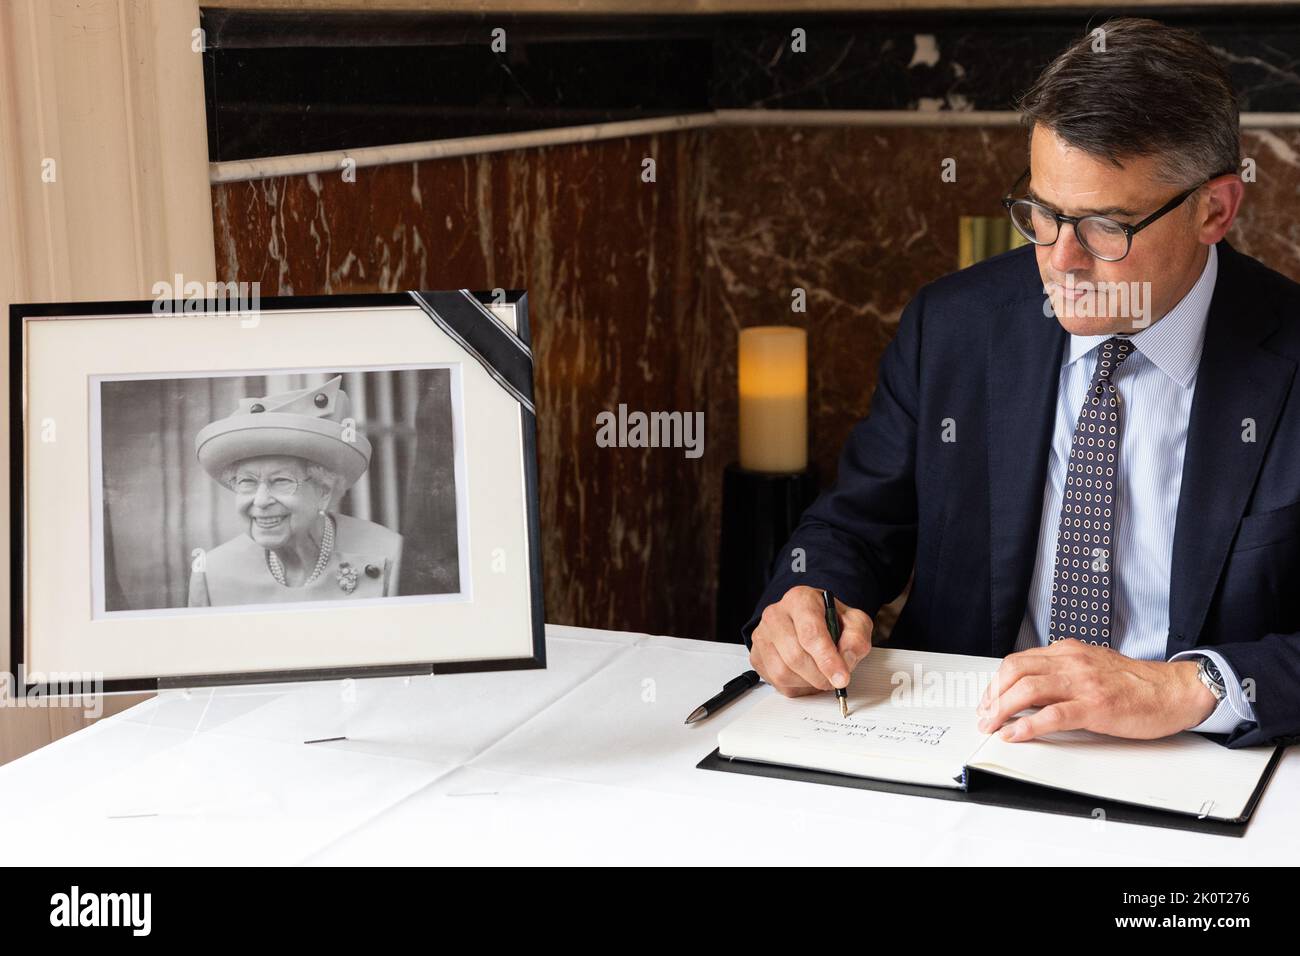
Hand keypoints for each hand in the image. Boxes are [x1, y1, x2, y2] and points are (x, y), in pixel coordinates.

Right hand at [749, 586, 873, 696]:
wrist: (808, 620)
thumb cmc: (829, 620)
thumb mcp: (854, 621)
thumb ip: (857, 636)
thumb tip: (846, 658)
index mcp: (800, 599)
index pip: (811, 633)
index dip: (827, 660)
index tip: (841, 678)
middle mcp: (775, 614)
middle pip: (795, 656)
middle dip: (820, 676)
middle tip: (835, 680)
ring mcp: (762, 635)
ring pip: (783, 672)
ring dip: (808, 683)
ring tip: (821, 675)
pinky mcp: (756, 655)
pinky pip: (776, 682)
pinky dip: (797, 686)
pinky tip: (806, 675)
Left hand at [975, 639, 1218, 741]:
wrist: (1174, 690)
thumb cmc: (1135, 682)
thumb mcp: (1092, 665)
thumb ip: (1062, 671)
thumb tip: (1029, 688)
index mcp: (1068, 651)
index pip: (1017, 661)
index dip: (996, 682)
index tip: (987, 701)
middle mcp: (1071, 662)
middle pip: (1015, 672)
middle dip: (992, 696)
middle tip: (984, 716)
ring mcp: (1083, 683)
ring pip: (1028, 690)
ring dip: (1002, 710)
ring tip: (991, 726)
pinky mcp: (1096, 707)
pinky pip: (1053, 715)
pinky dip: (1028, 725)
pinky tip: (1015, 734)